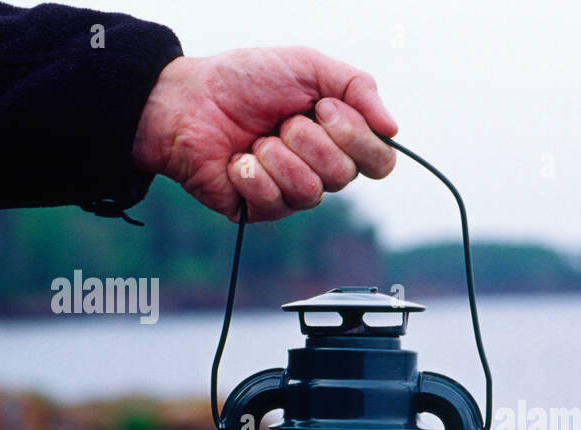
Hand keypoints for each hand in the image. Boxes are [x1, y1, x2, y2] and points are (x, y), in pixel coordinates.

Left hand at [132, 46, 397, 221]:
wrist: (187, 100)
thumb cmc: (245, 81)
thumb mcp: (308, 66)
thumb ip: (358, 86)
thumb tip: (393, 129)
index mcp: (340, 140)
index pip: (381, 161)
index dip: (358, 138)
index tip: (325, 108)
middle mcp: (322, 171)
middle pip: (345, 176)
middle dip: (309, 139)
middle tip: (281, 121)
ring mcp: (292, 194)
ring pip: (311, 191)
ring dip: (278, 155)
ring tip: (256, 140)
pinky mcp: (261, 210)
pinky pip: (275, 201)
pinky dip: (251, 173)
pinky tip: (236, 160)